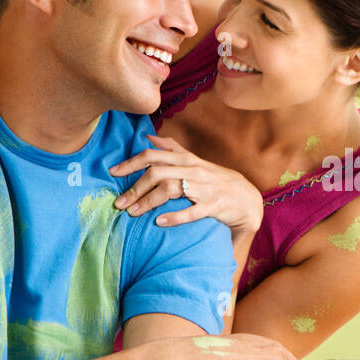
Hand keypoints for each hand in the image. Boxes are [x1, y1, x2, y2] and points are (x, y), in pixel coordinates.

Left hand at [110, 136, 264, 235]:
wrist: (247, 199)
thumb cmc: (216, 180)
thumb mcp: (195, 161)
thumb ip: (172, 149)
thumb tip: (148, 136)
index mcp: (186, 159)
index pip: (153, 155)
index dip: (130, 162)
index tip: (112, 172)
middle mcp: (194, 170)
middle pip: (157, 172)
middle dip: (134, 187)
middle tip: (119, 203)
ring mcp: (204, 187)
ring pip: (170, 189)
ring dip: (147, 201)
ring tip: (132, 214)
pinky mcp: (214, 205)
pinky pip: (192, 211)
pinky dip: (174, 217)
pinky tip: (159, 222)